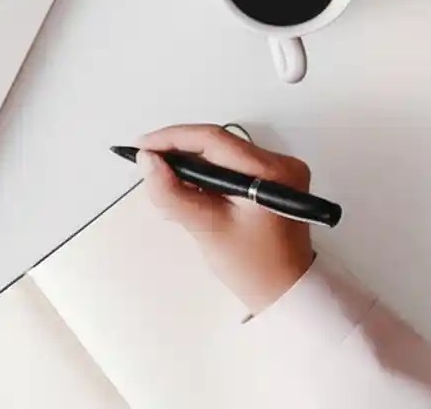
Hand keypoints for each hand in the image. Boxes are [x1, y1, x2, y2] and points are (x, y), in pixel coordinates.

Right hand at [139, 125, 314, 313]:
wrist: (287, 293)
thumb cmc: (255, 268)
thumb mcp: (207, 229)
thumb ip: (172, 193)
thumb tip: (147, 162)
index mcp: (271, 172)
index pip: (213, 139)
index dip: (172, 138)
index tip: (143, 147)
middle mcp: (280, 163)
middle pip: (217, 144)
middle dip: (178, 153)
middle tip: (148, 166)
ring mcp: (277, 171)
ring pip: (220, 155)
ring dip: (189, 166)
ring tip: (164, 184)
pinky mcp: (270, 181)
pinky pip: (228, 168)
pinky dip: (204, 177)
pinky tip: (186, 192)